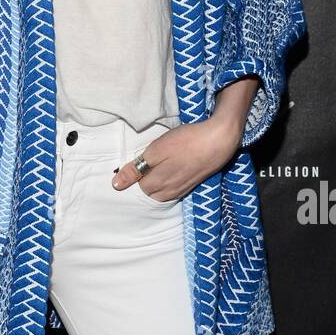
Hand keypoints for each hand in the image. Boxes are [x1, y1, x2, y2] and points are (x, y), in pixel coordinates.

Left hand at [111, 116, 242, 201]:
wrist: (219, 141)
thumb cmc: (186, 141)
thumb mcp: (156, 150)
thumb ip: (136, 169)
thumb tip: (116, 185)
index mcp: (157, 183)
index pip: (137, 187)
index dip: (134, 173)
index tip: (136, 159)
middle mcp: (169, 191)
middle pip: (149, 192)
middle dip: (145, 181)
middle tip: (147, 162)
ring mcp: (182, 189)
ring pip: (162, 193)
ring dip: (157, 183)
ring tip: (159, 166)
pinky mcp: (193, 184)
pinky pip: (174, 191)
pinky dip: (169, 184)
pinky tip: (173, 171)